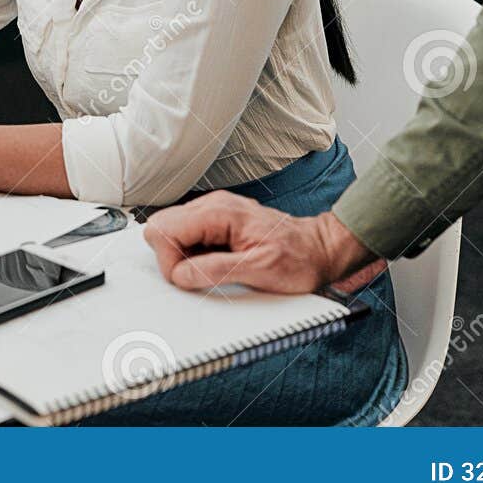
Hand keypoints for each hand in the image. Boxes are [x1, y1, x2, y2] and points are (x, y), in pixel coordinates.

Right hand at [142, 192, 384, 294]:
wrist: (321, 249)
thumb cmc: (298, 259)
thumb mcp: (260, 270)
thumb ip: (216, 270)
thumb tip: (181, 274)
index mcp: (219, 213)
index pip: (164, 229)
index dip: (169, 260)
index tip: (189, 277)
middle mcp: (212, 205)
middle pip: (161, 227)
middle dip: (171, 257)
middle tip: (199, 273)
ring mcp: (213, 211)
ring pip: (171, 231)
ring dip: (183, 256)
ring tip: (214, 267)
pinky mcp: (216, 221)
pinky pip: (188, 236)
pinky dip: (194, 254)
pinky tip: (217, 261)